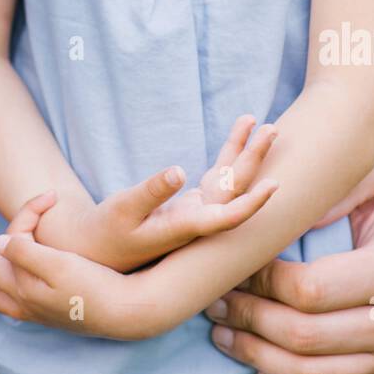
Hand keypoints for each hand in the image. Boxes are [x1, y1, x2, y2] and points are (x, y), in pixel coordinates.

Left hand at [0, 195, 154, 339]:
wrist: (124, 313)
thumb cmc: (94, 285)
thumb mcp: (59, 264)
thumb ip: (24, 253)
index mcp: (22, 287)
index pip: (10, 240)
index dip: (27, 213)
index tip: (50, 196)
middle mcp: (23, 302)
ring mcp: (34, 311)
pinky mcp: (47, 315)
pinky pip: (9, 302)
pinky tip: (4, 283)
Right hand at [33, 115, 278, 272]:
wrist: (99, 251)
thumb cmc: (107, 231)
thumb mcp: (123, 209)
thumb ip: (152, 191)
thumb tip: (179, 171)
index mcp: (185, 227)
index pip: (226, 218)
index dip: (252, 204)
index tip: (275, 185)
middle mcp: (198, 221)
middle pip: (235, 190)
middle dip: (254, 160)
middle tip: (272, 129)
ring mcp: (196, 211)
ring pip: (229, 180)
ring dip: (244, 153)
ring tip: (259, 122)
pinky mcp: (190, 203)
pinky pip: (216, 175)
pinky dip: (227, 154)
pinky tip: (239, 132)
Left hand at [203, 150, 373, 373]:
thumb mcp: (369, 173)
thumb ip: (329, 183)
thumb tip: (273, 204)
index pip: (309, 290)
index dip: (260, 281)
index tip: (232, 265)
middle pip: (302, 336)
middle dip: (246, 318)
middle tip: (213, 301)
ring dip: (254, 356)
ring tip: (221, 330)